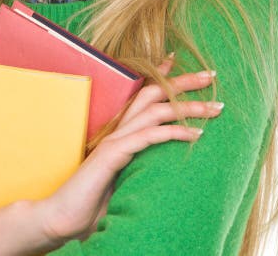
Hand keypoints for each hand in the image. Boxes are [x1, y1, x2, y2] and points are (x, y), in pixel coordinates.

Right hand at [34, 55, 222, 244]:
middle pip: (153, 93)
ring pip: (156, 111)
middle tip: (211, 75)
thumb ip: (140, 170)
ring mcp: (115, 140)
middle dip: (184, 82)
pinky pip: (149, 136)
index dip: (161, 75)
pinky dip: (175, 132)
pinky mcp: (114, 154)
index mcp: (119, 133)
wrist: (61, 217)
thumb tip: (163, 174)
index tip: (178, 60)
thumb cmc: (90, 204)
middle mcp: (117, 130)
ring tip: (216, 107)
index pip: (142, 95)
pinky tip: (197, 134)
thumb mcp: (122, 181)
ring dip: (189, 106)